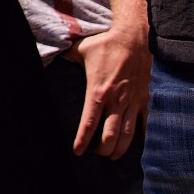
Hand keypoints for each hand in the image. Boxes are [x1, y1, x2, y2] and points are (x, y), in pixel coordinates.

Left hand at [65, 23, 150, 158]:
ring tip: (112, 155)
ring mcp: (132, 101)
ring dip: (120, 148)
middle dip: (103, 149)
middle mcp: (116, 100)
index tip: (78, 151)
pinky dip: (140, 137)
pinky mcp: (144, 99)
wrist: (134, 38)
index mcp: (98, 91)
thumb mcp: (80, 50)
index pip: (89, 122)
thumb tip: (49, 55)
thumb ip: (66, 57)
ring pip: (127, 134)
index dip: (83, 139)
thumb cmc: (106, 44)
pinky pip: (144, 123)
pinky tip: (135, 145)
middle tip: (97, 153)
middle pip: (110, 135)